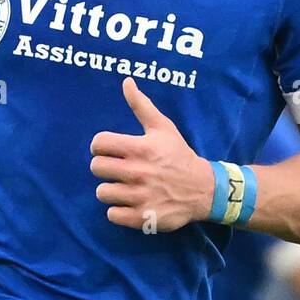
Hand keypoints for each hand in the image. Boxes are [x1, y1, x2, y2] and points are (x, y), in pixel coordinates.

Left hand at [90, 77, 213, 232]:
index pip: (99, 143)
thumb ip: (141, 105)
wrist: (202, 189)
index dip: (100, 146)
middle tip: (117, 168)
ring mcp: (140, 196)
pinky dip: (118, 210)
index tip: (109, 150)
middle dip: (104, 167)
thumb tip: (126, 81)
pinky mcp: (142, 217)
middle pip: (96, 168)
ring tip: (124, 186)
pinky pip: (112, 215)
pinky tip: (129, 202)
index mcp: (140, 148)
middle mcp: (138, 172)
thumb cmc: (178, 155)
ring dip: (111, 190)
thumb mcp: (163, 127)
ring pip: (102, 192)